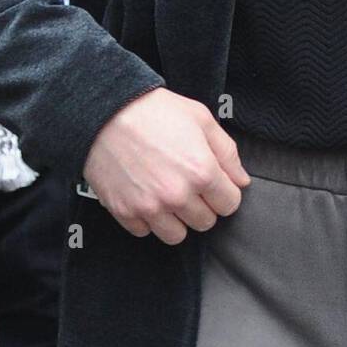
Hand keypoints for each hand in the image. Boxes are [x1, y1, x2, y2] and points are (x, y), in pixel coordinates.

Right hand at [82, 89, 251, 244]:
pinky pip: (145, 232)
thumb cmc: (154, 110)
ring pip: (177, 235)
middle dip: (202, 204)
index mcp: (201, 171)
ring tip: (168, 193)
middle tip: (189, 183)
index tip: (215, 183)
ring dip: (177, 218)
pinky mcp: (125, 212)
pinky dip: (148, 218)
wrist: (105, 111)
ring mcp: (149, 207)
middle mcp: (177, 195)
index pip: (230, 204)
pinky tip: (146, 194)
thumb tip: (241, 180)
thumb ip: (227, 152)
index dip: (225, 191)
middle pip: (205, 222)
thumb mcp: (201, 118)